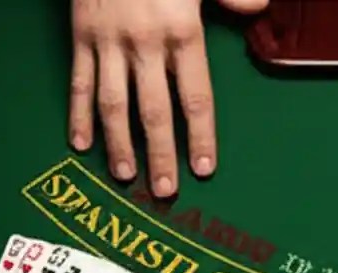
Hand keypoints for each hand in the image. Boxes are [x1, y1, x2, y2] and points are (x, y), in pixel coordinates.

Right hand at [68, 0, 268, 197]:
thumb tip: (260, 9)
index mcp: (182, 32)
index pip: (196, 96)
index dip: (201, 135)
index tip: (205, 167)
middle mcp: (145, 42)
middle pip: (155, 110)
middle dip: (162, 153)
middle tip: (166, 190)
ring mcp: (108, 41)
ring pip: (113, 103)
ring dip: (119, 143)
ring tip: (125, 176)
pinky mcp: (80, 35)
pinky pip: (79, 82)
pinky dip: (77, 114)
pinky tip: (79, 142)